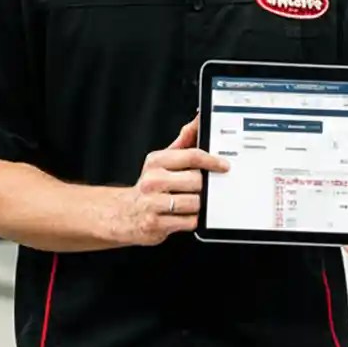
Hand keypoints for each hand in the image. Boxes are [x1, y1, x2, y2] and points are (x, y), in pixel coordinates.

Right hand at [111, 117, 228, 246]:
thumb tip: (197, 122)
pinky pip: (189, 222)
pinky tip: (180, 216)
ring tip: (186, 204)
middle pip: (197, 181)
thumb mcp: (162, 162)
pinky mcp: (155, 224)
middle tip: (196, 190)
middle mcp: (152, 180)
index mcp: (156, 161)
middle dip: (202, 187)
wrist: (124, 214)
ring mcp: (152, 203)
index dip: (212, 161)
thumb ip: (183, 143)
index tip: (223, 165)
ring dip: (197, 206)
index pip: (191, 156)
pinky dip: (190, 220)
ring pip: (195, 203)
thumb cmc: (150, 187)